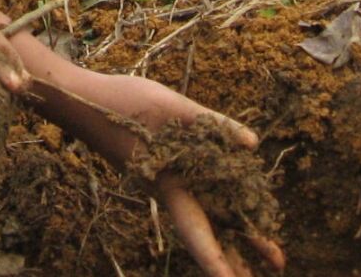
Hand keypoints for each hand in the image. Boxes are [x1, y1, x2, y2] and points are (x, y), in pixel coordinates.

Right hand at [11, 42, 285, 275]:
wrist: (82, 100)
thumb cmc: (120, 101)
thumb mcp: (171, 105)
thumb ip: (212, 124)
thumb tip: (253, 144)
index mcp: (167, 184)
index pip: (197, 232)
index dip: (216, 261)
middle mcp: (169, 189)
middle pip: (210, 229)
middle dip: (241, 252)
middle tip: (279, 265)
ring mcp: (167, 179)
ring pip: (207, 213)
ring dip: (236, 231)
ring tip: (267, 247)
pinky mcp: (165, 166)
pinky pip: (200, 191)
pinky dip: (221, 201)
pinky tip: (236, 198)